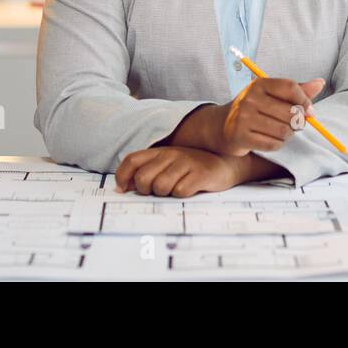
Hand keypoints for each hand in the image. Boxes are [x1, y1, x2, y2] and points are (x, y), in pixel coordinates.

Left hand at [113, 146, 246, 196]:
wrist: (226, 164)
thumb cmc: (191, 167)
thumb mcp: (168, 164)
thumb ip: (146, 171)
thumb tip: (122, 188)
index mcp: (160, 152)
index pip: (131, 160)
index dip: (122, 177)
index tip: (124, 189)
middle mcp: (171, 154)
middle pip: (143, 179)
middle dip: (146, 191)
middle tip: (158, 191)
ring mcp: (186, 163)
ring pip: (160, 187)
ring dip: (165, 194)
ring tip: (175, 189)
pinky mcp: (200, 174)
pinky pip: (180, 192)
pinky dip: (182, 195)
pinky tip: (190, 189)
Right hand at [210, 77, 324, 156]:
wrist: (221, 126)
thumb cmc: (252, 109)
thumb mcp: (271, 95)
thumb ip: (296, 90)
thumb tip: (320, 83)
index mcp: (259, 84)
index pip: (291, 88)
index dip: (305, 101)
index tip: (310, 111)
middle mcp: (250, 98)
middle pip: (291, 112)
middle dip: (297, 122)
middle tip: (293, 125)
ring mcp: (244, 117)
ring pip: (284, 130)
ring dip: (288, 135)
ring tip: (281, 132)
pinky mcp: (241, 136)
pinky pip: (273, 144)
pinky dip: (277, 144)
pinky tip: (269, 140)